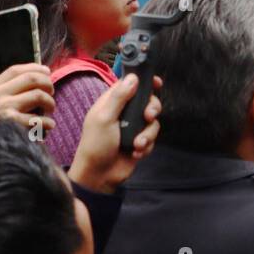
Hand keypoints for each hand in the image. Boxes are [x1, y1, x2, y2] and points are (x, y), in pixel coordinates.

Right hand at [0, 62, 55, 134]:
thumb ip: (4, 93)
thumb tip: (32, 83)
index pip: (15, 70)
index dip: (34, 68)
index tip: (47, 71)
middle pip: (30, 78)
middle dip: (47, 83)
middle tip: (51, 92)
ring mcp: (3, 108)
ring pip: (38, 95)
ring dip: (50, 102)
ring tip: (50, 109)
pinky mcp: (11, 123)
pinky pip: (37, 118)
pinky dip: (47, 122)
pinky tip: (49, 125)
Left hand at [68, 74, 162, 193]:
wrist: (99, 175)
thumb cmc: (96, 144)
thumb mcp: (104, 118)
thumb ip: (119, 98)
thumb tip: (133, 77)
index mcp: (112, 103)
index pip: (130, 85)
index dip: (144, 82)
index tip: (157, 83)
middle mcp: (124, 113)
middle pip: (148, 102)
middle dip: (152, 109)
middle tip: (148, 117)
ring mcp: (133, 128)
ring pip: (153, 122)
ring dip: (147, 134)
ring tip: (137, 144)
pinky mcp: (140, 142)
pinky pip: (153, 138)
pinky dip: (146, 146)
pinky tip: (136, 153)